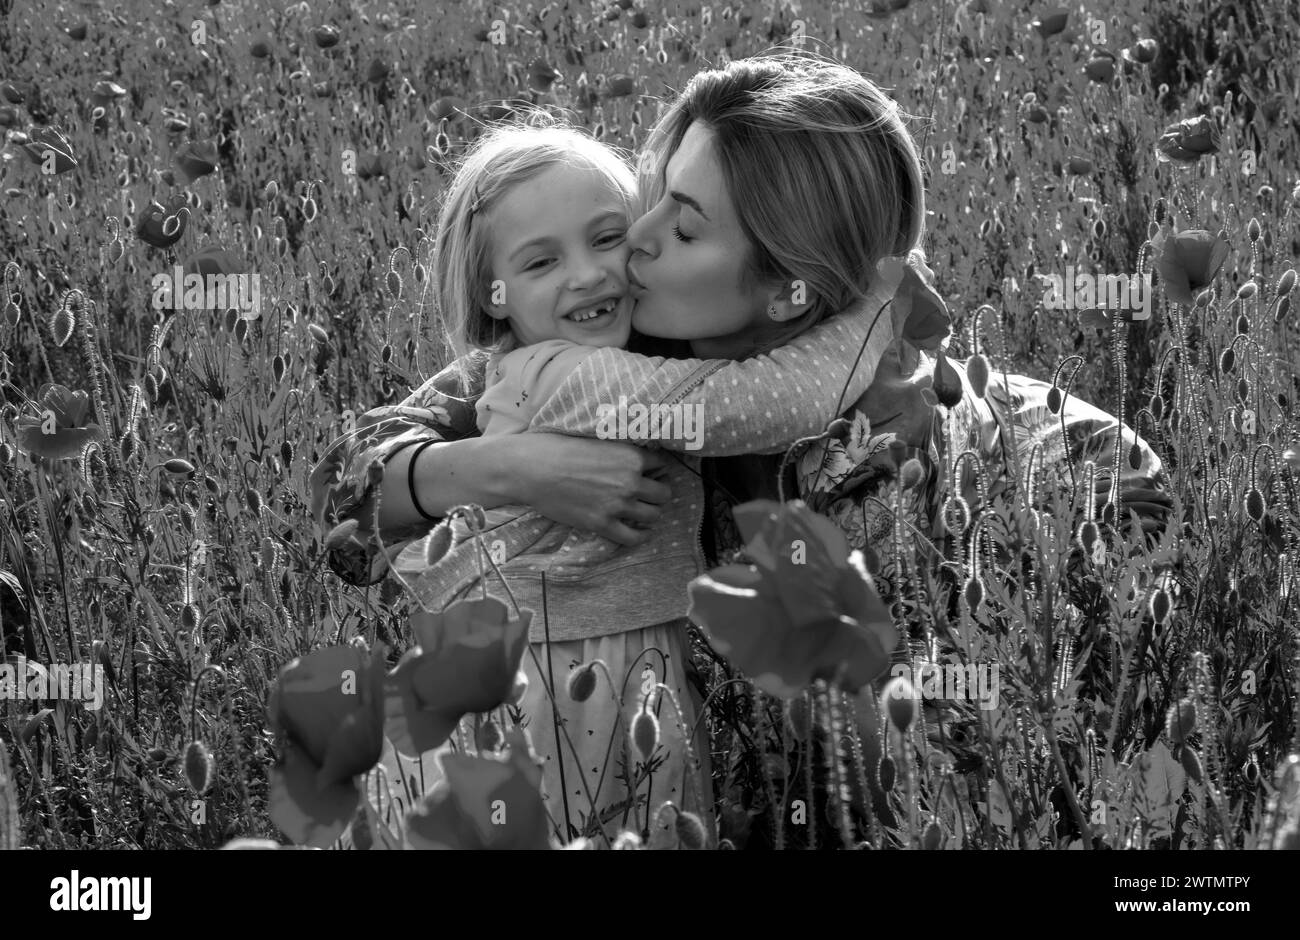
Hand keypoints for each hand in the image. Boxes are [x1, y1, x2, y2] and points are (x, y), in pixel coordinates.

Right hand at [507, 432, 672, 545]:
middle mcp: (630, 481)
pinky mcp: (601, 524)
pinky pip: (633, 537)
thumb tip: (632, 455)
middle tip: (648, 494)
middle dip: (658, 493)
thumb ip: (618, 450)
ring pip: (653, 515)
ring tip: (643, 511)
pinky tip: (639, 531)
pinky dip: (640, 536)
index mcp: (630, 456)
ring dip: (651, 513)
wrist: (531, 469)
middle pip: (663, 493)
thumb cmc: (558, 447)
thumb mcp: (596, 439)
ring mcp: (617, 505)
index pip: (661, 465)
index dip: (656, 470)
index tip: (650, 474)